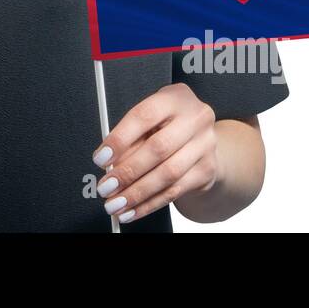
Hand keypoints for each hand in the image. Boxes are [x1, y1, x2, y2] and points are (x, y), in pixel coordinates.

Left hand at [90, 82, 220, 224]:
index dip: (120, 139)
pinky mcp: (207, 170)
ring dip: (137, 193)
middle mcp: (195, 118)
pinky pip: (175, 191)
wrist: (201, 140)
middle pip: (158, 148)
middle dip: (127, 172)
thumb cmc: (169, 125)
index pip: (144, 116)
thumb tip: (110, 164)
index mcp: (175, 97)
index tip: (101, 158)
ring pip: (167, 174)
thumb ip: (132, 138)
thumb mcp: (151, 120)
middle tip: (106, 186)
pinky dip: (149, 204)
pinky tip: (132, 210)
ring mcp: (205, 145)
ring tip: (115, 204)